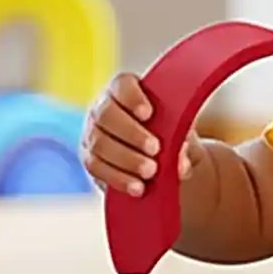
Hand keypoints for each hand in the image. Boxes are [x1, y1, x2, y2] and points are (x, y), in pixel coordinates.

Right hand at [81, 73, 205, 195]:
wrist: (159, 157)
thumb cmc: (169, 133)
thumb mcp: (180, 132)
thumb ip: (182, 141)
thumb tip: (181, 163)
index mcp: (124, 90)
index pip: (122, 85)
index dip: (133, 98)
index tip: (149, 113)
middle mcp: (102, 108)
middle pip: (106, 114)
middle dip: (131, 133)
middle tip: (155, 149)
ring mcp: (92, 133)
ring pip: (99, 144)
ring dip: (126, 159)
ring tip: (150, 171)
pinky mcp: (90, 159)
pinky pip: (96, 168)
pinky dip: (118, 179)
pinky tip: (138, 188)